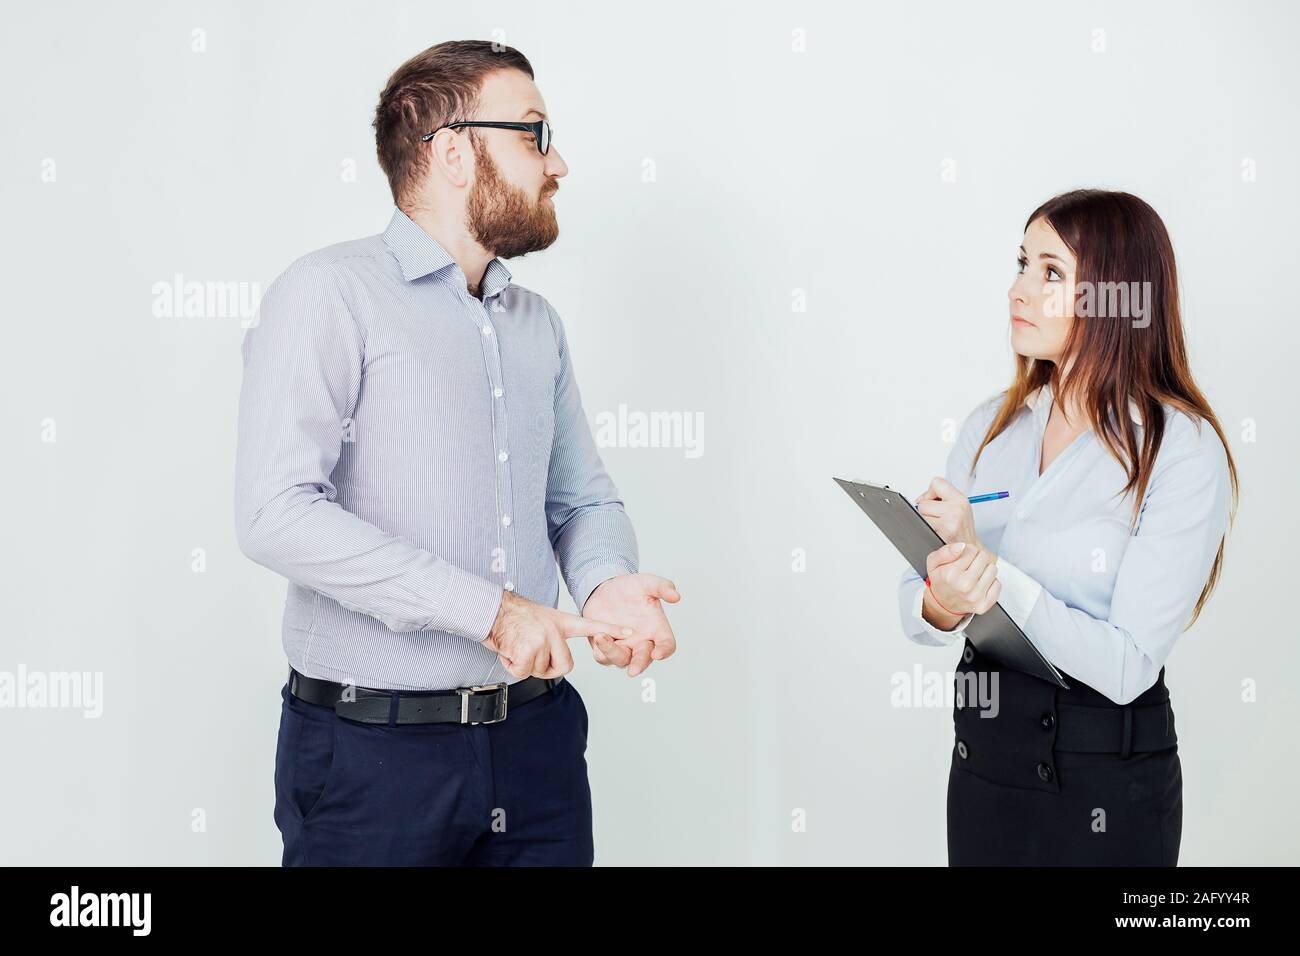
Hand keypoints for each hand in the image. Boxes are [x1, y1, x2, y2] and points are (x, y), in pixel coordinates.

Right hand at [483, 591, 632, 679]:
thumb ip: (552, 638)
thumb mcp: (539, 620)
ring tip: (516, 645)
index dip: (612, 630)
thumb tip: (550, 661)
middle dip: (548, 668)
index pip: (590, 625)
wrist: (488, 609)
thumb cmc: (510, 618)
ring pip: (541, 670)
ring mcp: (543, 639)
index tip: (631, 632)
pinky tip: (509, 650)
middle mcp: (555, 630)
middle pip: (565, 666)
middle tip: (530, 654)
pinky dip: (513, 666)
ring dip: (525, 664)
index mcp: (560, 621)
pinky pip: (525, 672)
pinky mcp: (529, 649)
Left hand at [581, 573, 680, 677]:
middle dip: (639, 664)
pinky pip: (603, 656)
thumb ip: (662, 587)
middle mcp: (642, 641)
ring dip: (613, 653)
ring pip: (621, 660)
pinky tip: (598, 636)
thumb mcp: (647, 583)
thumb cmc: (630, 588)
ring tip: (603, 637)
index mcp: (656, 629)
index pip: (667, 645)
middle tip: (633, 670)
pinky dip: (601, 650)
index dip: (664, 651)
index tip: (658, 653)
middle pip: (643, 660)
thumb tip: (676, 596)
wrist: (605, 589)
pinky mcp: (605, 648)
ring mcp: (624, 647)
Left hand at [916, 476, 981, 548]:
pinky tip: (936, 533)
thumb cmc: (961, 528)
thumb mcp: (959, 506)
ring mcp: (949, 523)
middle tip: (938, 518)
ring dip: (925, 521)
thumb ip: (942, 497)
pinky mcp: (941, 534)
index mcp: (961, 500)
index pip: (936, 483)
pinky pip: (922, 526)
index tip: (933, 501)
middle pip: (923, 502)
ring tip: (938, 526)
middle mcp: (956, 510)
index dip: (930, 492)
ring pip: (920, 515)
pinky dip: (925, 530)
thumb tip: (919, 499)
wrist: (969, 549)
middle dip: (926, 510)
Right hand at [923, 541, 1001, 620]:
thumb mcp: (933, 562)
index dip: (967, 551)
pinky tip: (980, 584)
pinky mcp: (984, 605)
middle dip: (977, 558)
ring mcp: (975, 597)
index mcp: (951, 574)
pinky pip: (997, 584)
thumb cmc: (940, 581)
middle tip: (969, 566)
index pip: (971, 549)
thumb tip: (961, 546)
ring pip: (993, 569)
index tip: (962, 558)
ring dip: (985, 569)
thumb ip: (945, 551)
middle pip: (984, 557)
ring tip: (975, 574)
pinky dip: (991, 582)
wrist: (942, 603)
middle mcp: (964, 586)